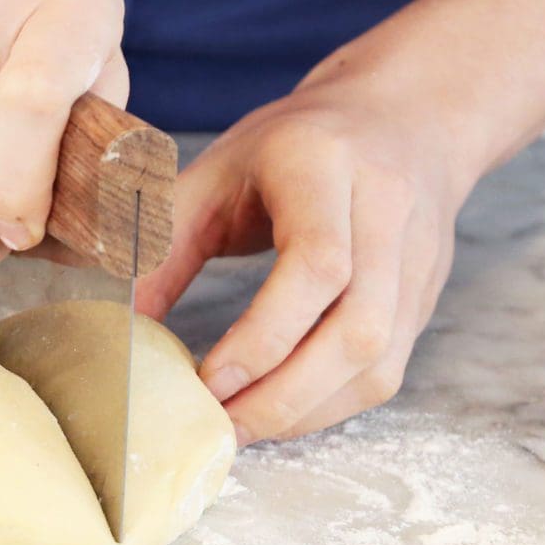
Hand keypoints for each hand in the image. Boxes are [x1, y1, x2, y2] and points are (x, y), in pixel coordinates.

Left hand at [137, 83, 491, 445]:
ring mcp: (416, 260)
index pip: (317, 264)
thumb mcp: (217, 170)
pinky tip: (282, 411)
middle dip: (284, 395)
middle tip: (220, 427)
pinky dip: (329, 405)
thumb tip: (121, 326)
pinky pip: (385, 372)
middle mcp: (387, 211)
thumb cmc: (296, 145)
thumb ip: (164, 241)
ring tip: (243, 428)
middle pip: (357, 327)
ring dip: (307, 410)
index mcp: (326, 165)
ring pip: (378, 361)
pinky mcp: (424, 299)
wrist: (403, 116)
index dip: (264, 337)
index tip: (208, 381)